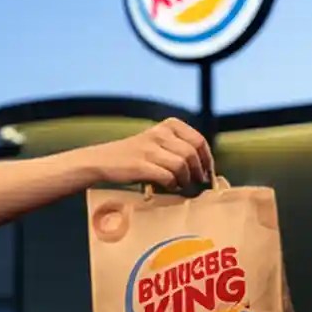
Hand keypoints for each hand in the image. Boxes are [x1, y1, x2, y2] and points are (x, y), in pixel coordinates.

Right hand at [89, 117, 213, 188]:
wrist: (103, 160)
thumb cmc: (136, 156)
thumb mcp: (159, 142)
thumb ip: (180, 148)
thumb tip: (206, 169)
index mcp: (169, 125)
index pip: (199, 141)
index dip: (207, 160)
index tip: (207, 173)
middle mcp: (160, 133)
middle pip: (192, 154)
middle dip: (199, 172)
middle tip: (197, 183)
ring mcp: (149, 149)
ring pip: (182, 165)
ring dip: (185, 180)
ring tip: (181, 185)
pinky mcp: (140, 165)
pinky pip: (167, 176)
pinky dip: (172, 185)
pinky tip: (168, 187)